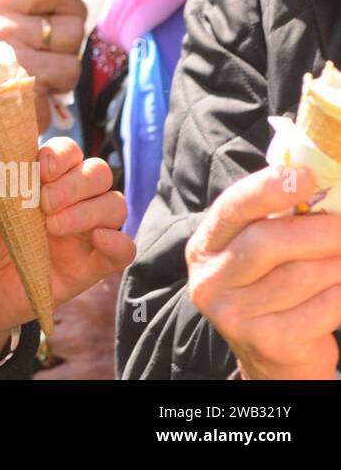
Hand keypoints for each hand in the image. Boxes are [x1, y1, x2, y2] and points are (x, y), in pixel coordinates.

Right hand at [0, 0, 90, 129]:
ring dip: (71, 49)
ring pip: (71, 28)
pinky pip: (69, 65)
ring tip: (46, 58)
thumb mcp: (19, 9)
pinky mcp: (16, 71)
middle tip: (54, 32)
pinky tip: (45, 80)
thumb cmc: (16, 51)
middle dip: (72, 10)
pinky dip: (66, 77)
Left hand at [0, 136, 133, 368]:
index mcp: (32, 181)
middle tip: (45, 203)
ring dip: (92, 210)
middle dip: (75, 182)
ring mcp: (77, 234)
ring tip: (54, 226)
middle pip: (96, 173)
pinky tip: (99, 240)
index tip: (40, 169)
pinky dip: (119, 242)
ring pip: (113, 205)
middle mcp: (62, 202)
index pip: (66, 152)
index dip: (59, 155)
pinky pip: (122, 251)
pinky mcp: (85, 268)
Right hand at [186, 165, 340, 379]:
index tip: (304, 175)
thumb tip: (318, 186)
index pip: (232, 209)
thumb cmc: (272, 287)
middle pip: (268, 242)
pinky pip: (323, 308)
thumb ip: (275, 221)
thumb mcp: (259, 251)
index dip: (266, 189)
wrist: (272, 358)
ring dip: (338, 264)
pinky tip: (340, 289)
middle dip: (319, 230)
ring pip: (303, 275)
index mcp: (206, 246)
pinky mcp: (268, 342)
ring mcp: (235, 315)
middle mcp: (211, 280)